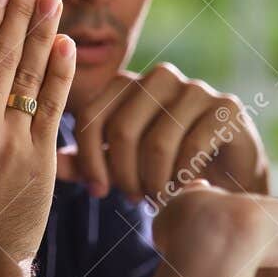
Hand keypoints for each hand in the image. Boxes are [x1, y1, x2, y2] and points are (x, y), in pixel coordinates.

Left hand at [56, 63, 268, 202]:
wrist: (229, 181)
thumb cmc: (165, 171)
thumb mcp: (120, 166)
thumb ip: (86, 162)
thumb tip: (49, 163)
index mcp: (128, 84)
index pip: (91, 114)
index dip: (88, 158)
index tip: (97, 191)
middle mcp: (161, 77)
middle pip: (122, 128)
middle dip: (122, 173)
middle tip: (131, 198)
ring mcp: (196, 89)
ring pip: (157, 140)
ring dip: (152, 180)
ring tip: (155, 199)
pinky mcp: (226, 108)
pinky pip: (191, 147)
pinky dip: (181, 177)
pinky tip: (181, 191)